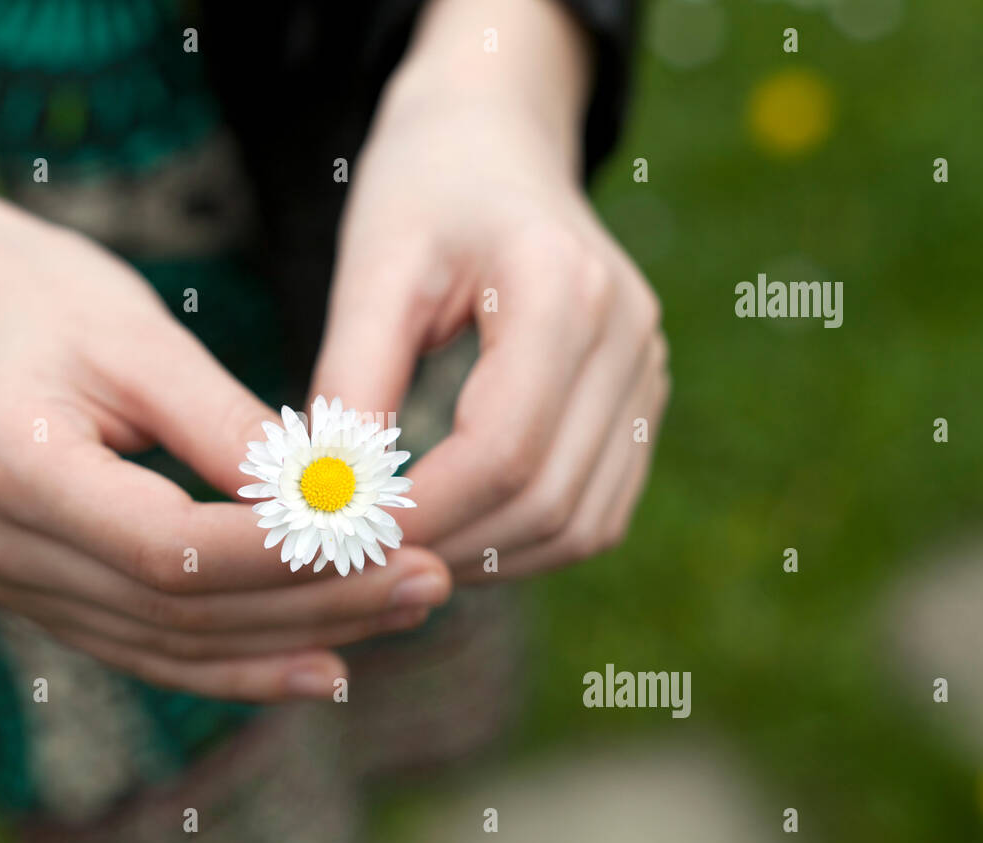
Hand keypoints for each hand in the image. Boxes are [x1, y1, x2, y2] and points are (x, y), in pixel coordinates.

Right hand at [0, 222, 450, 700]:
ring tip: (399, 615)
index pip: (169, 547)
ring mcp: (15, 585)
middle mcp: (0, 549)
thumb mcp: (143, 339)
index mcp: (15, 468)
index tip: (388, 536)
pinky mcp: (47, 597)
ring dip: (293, 641)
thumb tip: (332, 503)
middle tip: (428, 583)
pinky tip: (323, 661)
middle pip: (180, 612)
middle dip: (314, 605)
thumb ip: (229, 427)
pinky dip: (241, 659)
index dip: (285, 554)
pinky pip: (154, 648)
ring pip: (173, 646)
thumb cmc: (48, 300)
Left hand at [311, 0, 667, 582]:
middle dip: (447, 548)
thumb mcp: (371, 268)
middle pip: (548, 501)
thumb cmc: (422, 189)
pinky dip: (526, 543)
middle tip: (360, 560)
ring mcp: (648, 372)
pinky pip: (597, 510)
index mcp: (561, 287)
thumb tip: (334, 501)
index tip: (342, 535)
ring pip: (583, 524)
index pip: (502, 450)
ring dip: (489, 559)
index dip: (421, 514)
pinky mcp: (642, 400)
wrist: (496, 142)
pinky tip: (457, 536)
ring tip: (401, 555)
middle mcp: (628, 335)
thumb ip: (353, 381)